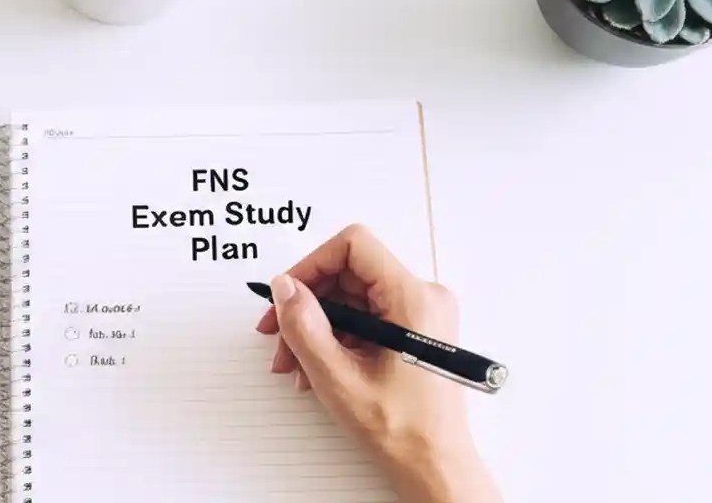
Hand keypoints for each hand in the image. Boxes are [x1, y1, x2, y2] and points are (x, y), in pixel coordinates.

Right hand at [256, 224, 499, 502]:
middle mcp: (423, 297)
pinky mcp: (414, 329)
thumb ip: (305, 325)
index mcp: (414, 299)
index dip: (311, 265)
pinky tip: (316, 368)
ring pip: (351, 298)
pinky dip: (335, 337)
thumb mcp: (338, 376)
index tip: (286, 294)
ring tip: (293, 362)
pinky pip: (364, 317)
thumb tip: (285, 287)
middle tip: (277, 334)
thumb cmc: (403, 430)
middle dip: (307, 304)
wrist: (434, 464)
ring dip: (316, 326)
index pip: (354, 246)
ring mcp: (420, 313)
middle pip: (348, 273)